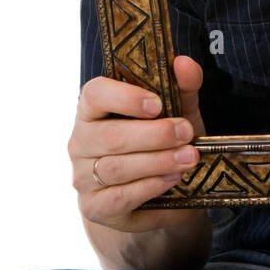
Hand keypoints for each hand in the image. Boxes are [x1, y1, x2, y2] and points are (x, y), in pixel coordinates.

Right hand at [69, 55, 205, 234]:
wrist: (162, 195)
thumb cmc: (163, 143)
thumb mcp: (179, 111)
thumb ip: (182, 87)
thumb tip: (183, 64)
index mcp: (94, 109)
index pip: (94, 94)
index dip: (124, 97)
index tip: (157, 104)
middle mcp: (81, 141)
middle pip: (110, 136)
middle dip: (154, 135)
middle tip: (187, 133)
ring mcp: (83, 176)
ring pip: (116, 167)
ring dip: (158, 161)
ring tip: (188, 157)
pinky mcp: (93, 206)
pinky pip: (118, 197)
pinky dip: (149, 186)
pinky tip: (172, 178)